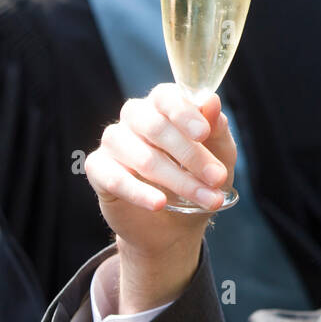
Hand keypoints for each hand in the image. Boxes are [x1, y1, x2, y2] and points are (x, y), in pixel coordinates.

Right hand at [84, 83, 236, 311]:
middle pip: (150, 122)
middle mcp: (134, 120)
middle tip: (217, 178)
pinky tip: (161, 204)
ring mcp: (113, 144)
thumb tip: (212, 100)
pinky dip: (137, 189)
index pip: (166, 94)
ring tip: (203, 200)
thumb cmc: (202, 181)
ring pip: (133, 150)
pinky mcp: (100, 173)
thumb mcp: (220, 158)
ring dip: (173, 177)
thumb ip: (216, 130)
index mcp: (165, 107)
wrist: (178, 227)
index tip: (207, 132)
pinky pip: (110, 175)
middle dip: (187, 152)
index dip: (184, 111)